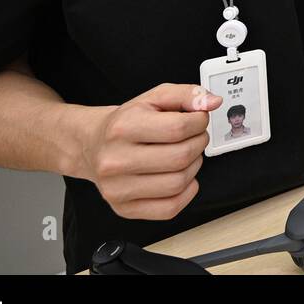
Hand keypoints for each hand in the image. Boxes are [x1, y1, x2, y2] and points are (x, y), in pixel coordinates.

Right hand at [78, 83, 220, 220]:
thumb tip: (212, 102)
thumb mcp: (154, 98)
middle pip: (180, 157)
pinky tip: (180, 177)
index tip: (199, 120)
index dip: (199, 122)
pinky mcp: (124, 208)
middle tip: (194, 137)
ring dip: (193, 167)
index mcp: (123, 127)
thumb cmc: (125, 123)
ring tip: (185, 155)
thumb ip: (186, 95)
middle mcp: (115, 160)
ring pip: (178, 183)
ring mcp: (118, 188)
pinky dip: (186, 192)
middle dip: (198, 144)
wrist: (91, 146)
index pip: (178, 128)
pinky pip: (170, 208)